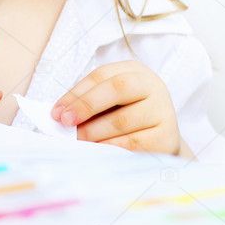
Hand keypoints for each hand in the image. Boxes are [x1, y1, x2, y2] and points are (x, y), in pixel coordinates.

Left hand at [51, 60, 187, 155]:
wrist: (160, 141)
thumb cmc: (126, 118)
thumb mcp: (109, 104)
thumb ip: (87, 104)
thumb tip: (59, 115)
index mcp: (134, 71)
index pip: (102, 75)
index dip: (77, 93)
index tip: (56, 112)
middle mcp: (153, 86)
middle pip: (117, 88)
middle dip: (86, 105)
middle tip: (65, 122)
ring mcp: (163, 111)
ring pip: (122, 119)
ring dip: (94, 132)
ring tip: (78, 141)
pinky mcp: (168, 137)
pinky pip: (133, 144)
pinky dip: (111, 148)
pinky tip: (98, 152)